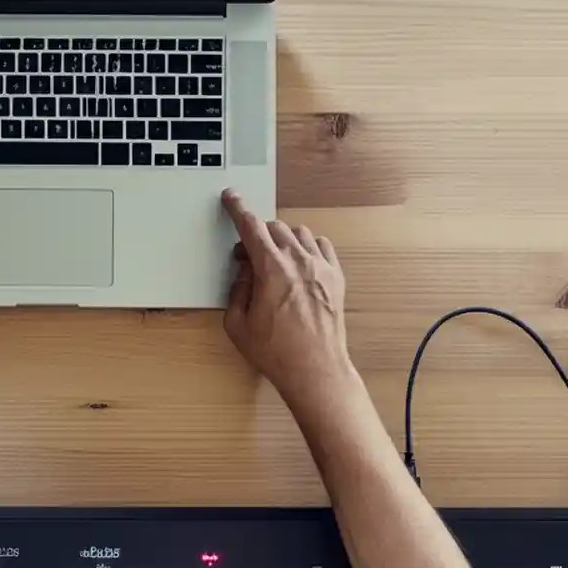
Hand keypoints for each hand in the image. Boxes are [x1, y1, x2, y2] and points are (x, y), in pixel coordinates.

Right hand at [221, 189, 353, 400]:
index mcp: (271, 269)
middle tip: (246, 256)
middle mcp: (298, 261)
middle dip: (256, 235)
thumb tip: (244, 273)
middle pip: (275, 227)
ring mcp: (321, 267)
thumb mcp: (237, 324)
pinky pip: (322, 246)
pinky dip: (307, 246)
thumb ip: (237, 290)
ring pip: (299, 233)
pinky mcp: (336, 278)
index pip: (251, 227)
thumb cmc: (276, 351)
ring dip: (282, 239)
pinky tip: (300, 261)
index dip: (237, 209)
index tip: (231, 198)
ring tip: (274, 259)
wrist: (315, 369)